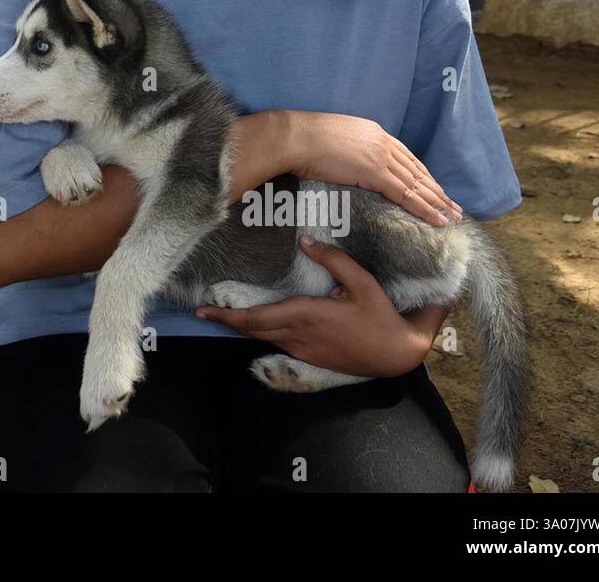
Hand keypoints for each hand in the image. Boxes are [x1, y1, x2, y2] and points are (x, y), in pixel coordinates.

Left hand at [197, 236, 429, 377]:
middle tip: (201, 312)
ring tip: (223, 315)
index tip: (203, 310)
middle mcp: (298, 336)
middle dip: (225, 322)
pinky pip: (277, 344)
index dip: (227, 316)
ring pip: (263, 338)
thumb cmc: (380, 316)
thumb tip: (305, 241)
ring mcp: (303, 350)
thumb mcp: (361, 282)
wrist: (397, 354)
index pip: (255, 318)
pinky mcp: (311, 357)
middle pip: (252, 330)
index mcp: (305, 316)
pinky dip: (261, 334)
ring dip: (242, 327)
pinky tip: (256, 325)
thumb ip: (333, 259)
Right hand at [285, 111, 462, 226]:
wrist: (293, 136)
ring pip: (417, 184)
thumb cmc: (302, 138)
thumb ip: (347, 148)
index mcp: (373, 132)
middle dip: (437, 190)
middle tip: (453, 207)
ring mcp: (380, 157)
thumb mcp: (331, 138)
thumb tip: (346, 160)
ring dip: (438, 203)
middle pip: (418, 171)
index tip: (434, 188)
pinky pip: (407, 195)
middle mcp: (383, 142)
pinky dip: (425, 209)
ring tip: (452, 217)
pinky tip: (438, 220)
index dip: (422, 175)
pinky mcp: (375, 173)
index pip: (406, 157)